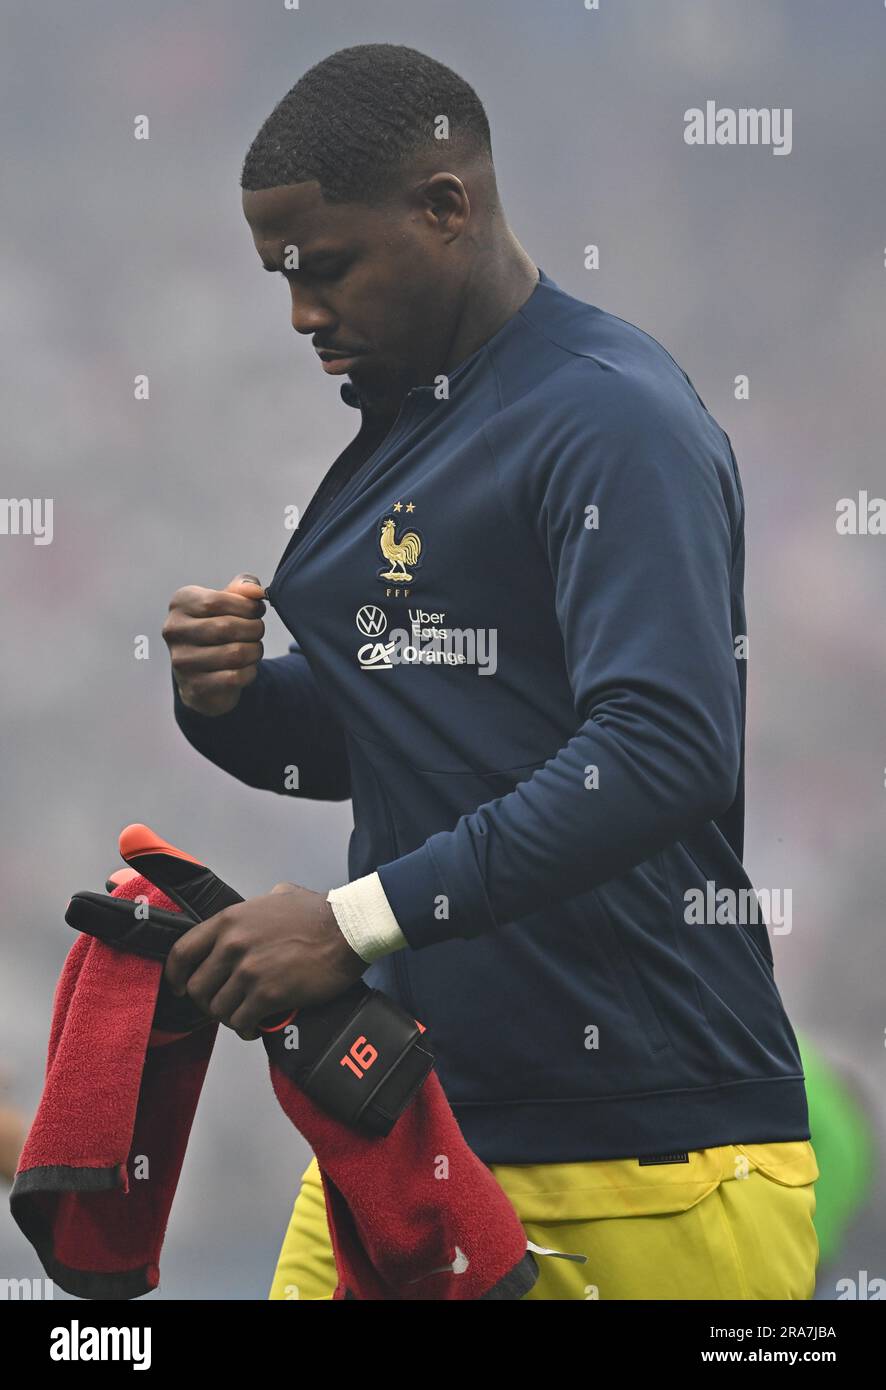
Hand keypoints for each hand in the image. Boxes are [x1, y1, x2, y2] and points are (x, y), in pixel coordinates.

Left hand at [162, 883, 366, 1035]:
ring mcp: (249, 971)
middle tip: (224, 1005)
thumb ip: (259, 904)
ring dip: (229, 1018)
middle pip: (197, 988)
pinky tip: (257, 1027)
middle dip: (208, 1002)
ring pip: (218, 1010)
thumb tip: (262, 903)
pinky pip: (241, 1022)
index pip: (181, 953)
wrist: (347, 929)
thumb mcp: (280, 895)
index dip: (176, 976)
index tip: (180, 986)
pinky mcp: (268, 994)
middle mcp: (232, 946)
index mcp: (229, 921)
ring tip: (245, 1017)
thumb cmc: (319, 913)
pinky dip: (246, 1029)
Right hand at [163, 573, 266, 716]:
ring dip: (255, 650)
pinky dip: (250, 671)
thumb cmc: (218, 626)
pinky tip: (247, 667)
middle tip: (258, 631)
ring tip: (254, 648)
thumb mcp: (228, 601)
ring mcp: (181, 661)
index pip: (217, 600)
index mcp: (180, 603)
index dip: (247, 606)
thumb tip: (256, 592)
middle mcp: (174, 630)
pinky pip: (234, 677)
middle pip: (227, 628)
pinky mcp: (194, 686)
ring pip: (234, 654)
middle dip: (254, 629)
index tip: (258, 611)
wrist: (202, 671)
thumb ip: (243, 588)